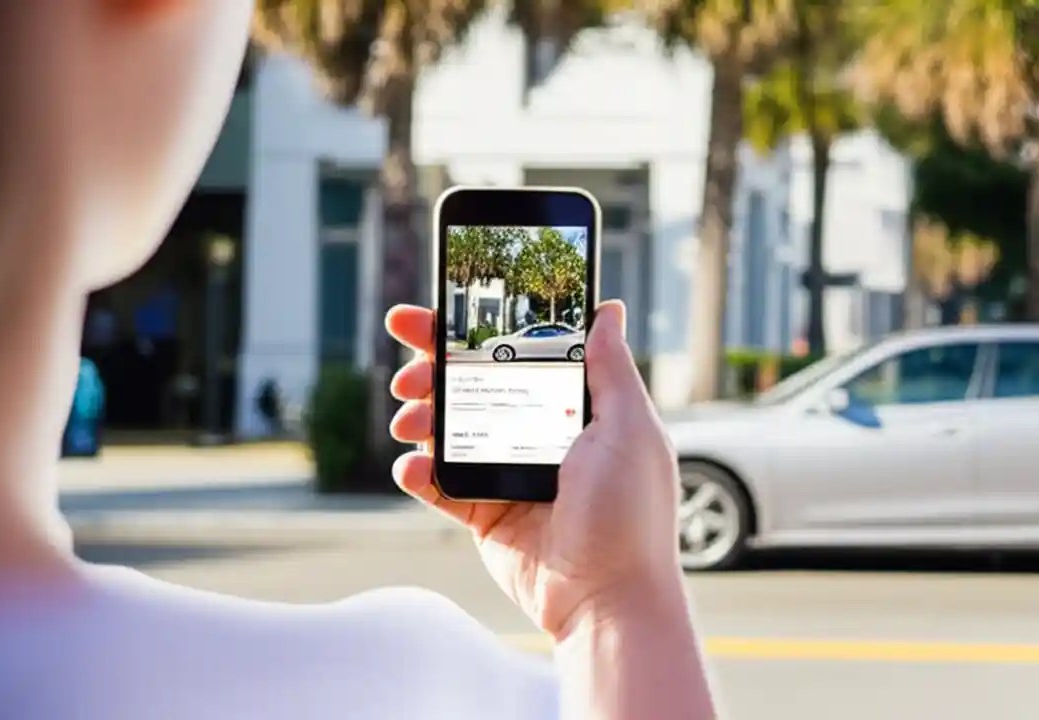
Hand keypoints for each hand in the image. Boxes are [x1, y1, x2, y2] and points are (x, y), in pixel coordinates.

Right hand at [386, 300, 683, 639]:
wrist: (607, 600)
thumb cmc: (631, 515)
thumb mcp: (630, 428)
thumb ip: (610, 369)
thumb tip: (607, 309)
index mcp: (573, 409)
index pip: (518, 354)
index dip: (478, 332)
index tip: (437, 309)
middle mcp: (537, 435)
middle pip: (473, 387)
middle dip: (432, 368)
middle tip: (408, 365)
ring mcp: (507, 475)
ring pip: (448, 431)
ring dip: (420, 418)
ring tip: (409, 421)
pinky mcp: (485, 514)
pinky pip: (440, 485)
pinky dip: (418, 472)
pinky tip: (414, 466)